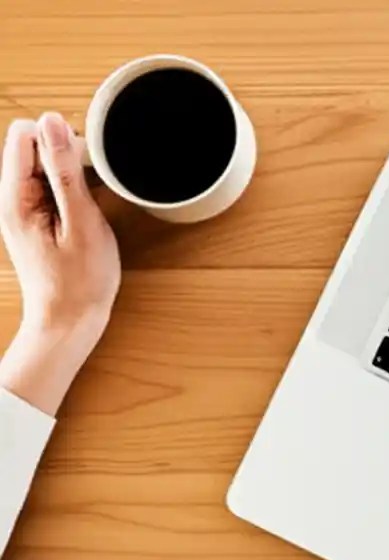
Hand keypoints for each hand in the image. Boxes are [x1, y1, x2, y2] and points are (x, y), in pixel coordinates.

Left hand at [0, 113, 120, 414]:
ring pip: (46, 167)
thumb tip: (54, 123)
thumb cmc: (79, 282)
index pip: (24, 135)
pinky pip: (53, 188)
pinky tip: (87, 212)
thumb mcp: (81, 222)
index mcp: (15, 198)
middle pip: (34, 147)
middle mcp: (13, 200)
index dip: (59, 137)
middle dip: (68, 155)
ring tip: (90, 206)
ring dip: (73, 175)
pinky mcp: (38, 220)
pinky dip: (73, 192)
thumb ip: (66, 171)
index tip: (85, 164)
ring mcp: (24, 210)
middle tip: (91, 190)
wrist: (69, 323)